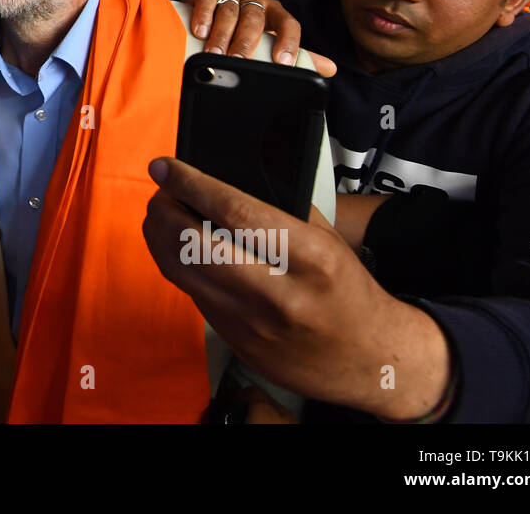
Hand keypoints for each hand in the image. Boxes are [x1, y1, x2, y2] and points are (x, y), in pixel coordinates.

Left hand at [142, 157, 450, 420]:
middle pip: (194, 244)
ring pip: (181, 271)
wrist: (370, 362)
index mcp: (310, 259)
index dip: (191, 184)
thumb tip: (228, 177)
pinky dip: (178, 265)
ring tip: (160, 215)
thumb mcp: (329, 240)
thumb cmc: (347, 291)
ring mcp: (252, 324)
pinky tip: (179, 248)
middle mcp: (277, 294)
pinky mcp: (236, 343)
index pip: (235, 212)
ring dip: (159, 237)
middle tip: (159, 192)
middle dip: (164, 210)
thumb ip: (283, 208)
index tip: (166, 167)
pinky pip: (193, 295)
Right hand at [183, 0, 335, 75]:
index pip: (289, 24)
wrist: (219, 12)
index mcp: (276, 14)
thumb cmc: (248, 31)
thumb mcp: (273, 42)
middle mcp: (257, 1)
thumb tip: (330, 69)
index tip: (282, 62)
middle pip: (255, 18)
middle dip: (246, 40)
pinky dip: (204, 15)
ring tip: (215, 54)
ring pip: (231, 10)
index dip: (288, 42)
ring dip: (222, 33)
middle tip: (237, 60)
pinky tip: (201, 31)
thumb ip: (300, 56)